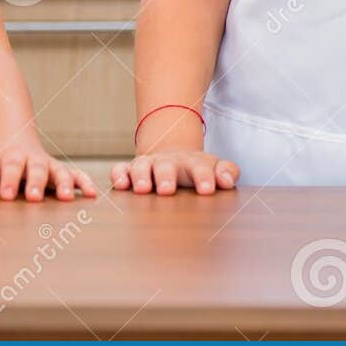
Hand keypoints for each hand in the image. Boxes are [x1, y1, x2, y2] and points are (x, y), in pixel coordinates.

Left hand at [0, 141, 98, 201]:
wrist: (16, 140)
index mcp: (13, 158)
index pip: (11, 169)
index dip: (9, 182)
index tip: (7, 197)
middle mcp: (35, 160)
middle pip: (37, 170)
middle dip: (37, 184)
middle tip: (34, 198)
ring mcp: (50, 166)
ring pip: (60, 172)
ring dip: (65, 184)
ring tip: (68, 198)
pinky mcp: (63, 172)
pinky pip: (77, 175)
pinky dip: (85, 182)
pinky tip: (93, 194)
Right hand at [111, 149, 238, 194]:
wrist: (173, 155)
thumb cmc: (196, 169)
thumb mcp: (215, 168)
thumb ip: (227, 172)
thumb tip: (227, 181)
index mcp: (193, 164)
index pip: (200, 168)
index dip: (204, 178)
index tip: (207, 190)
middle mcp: (169, 163)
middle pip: (167, 166)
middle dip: (166, 176)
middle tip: (167, 190)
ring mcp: (148, 165)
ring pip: (141, 166)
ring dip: (141, 176)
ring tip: (142, 189)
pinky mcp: (130, 170)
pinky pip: (120, 169)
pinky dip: (119, 175)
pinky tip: (120, 184)